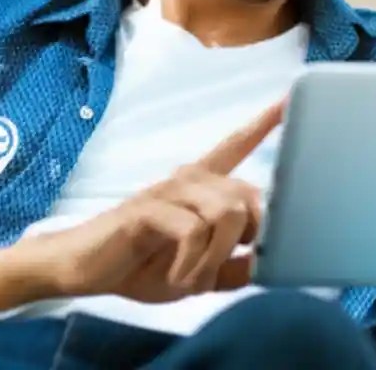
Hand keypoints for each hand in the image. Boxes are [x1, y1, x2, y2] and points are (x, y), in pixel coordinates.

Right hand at [40, 101, 283, 302]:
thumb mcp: (200, 273)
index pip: (237, 146)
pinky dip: (192, 264)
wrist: (86, 270)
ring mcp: (169, 190)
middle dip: (246, 241)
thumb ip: (235, 267)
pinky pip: (193, 231)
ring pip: (226, 213)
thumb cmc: (143, 264)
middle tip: (218, 269)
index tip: (289, 97)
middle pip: (248, 197)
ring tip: (193, 278)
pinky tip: (177, 276)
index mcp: (203, 188)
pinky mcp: (148, 207)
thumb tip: (273, 265)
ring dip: (216, 258)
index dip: (264, 123)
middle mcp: (190, 179)